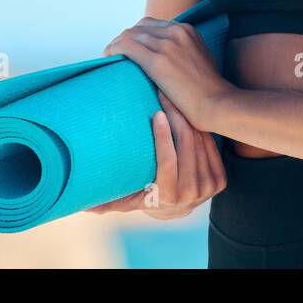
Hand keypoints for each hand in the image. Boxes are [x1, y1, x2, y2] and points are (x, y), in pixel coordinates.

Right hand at [83, 90, 226, 219]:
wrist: (178, 208)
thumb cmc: (147, 197)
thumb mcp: (128, 200)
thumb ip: (108, 202)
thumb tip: (82, 205)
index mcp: (169, 198)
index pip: (168, 163)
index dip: (163, 138)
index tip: (157, 114)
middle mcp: (191, 194)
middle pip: (187, 148)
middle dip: (176, 117)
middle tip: (165, 94)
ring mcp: (208, 187)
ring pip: (200, 143)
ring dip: (189, 118)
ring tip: (175, 97)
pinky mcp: (219, 180)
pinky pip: (211, 146)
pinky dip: (200, 128)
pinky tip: (189, 111)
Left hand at [102, 16, 233, 130]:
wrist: (217, 103)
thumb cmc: (209, 89)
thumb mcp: (200, 58)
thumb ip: (183, 51)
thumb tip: (164, 57)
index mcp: (187, 30)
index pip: (152, 25)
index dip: (137, 36)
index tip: (130, 49)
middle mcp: (177, 32)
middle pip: (140, 27)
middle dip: (126, 38)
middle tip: (117, 54)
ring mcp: (168, 45)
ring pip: (130, 34)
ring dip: (117, 44)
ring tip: (111, 57)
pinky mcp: (158, 61)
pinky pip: (127, 46)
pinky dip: (114, 49)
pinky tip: (109, 58)